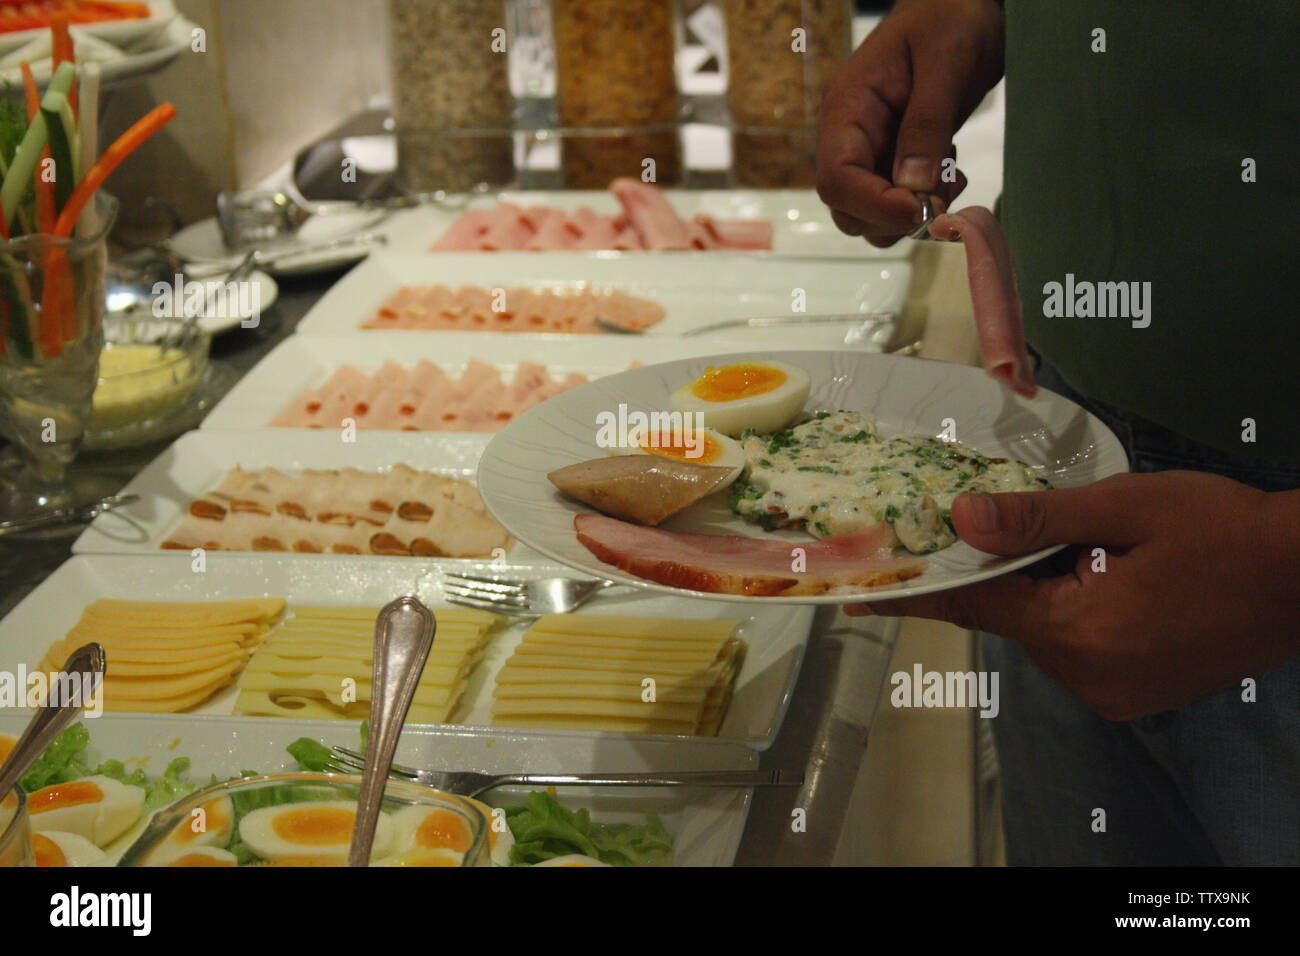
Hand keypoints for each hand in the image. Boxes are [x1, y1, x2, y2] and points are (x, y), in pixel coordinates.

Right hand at [816, 0, 1003, 246]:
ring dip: (912, 216)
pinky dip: (925, 204)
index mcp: (848, 108)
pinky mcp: (894, 160)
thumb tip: (914, 188)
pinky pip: (897, 204)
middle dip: (893, 217)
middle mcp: (850, 137)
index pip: (836, 179)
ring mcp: (871, 152)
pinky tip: (950, 174)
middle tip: (942, 199)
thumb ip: (927, 126)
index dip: (874, 204)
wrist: (964, 4)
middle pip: (847, 208)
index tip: (921, 208)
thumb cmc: (951, 16)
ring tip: (950, 180)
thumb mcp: (946, 63)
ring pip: (870, 216)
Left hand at [848, 472, 1299, 719]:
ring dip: (1052, 590)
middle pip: (1013, 616)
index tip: (857, 593)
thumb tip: (959, 519)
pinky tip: (1118, 579)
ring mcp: (1116, 694)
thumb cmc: (1222, 532)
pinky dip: (1080, 613)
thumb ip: (1037, 517)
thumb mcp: (1125, 508)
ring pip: (1048, 631)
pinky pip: (1081, 649)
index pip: (972, 609)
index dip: (915, 594)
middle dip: (1011, 572)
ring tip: (1102, 550)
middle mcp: (1088, 677)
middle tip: (1029, 526)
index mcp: (1079, 632)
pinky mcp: (1138, 695)